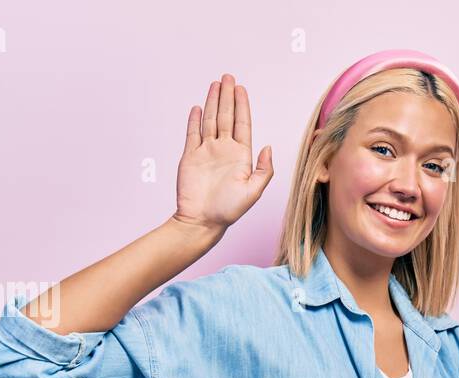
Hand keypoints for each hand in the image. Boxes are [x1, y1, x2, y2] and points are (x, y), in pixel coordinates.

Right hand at [173, 74, 272, 231]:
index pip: (242, 124)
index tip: (241, 89)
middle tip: (228, 77)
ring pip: (210, 120)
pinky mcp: (191, 156)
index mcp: (241, 157)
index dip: (242, 106)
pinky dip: (195, 120)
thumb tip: (268, 147)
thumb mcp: (253, 191)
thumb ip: (264, 170)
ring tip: (215, 84)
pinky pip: (193, 133)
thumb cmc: (228, 210)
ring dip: (212, 102)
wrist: (202, 220)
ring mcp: (207, 152)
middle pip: (226, 116)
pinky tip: (198, 106)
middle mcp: (224, 151)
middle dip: (227, 96)